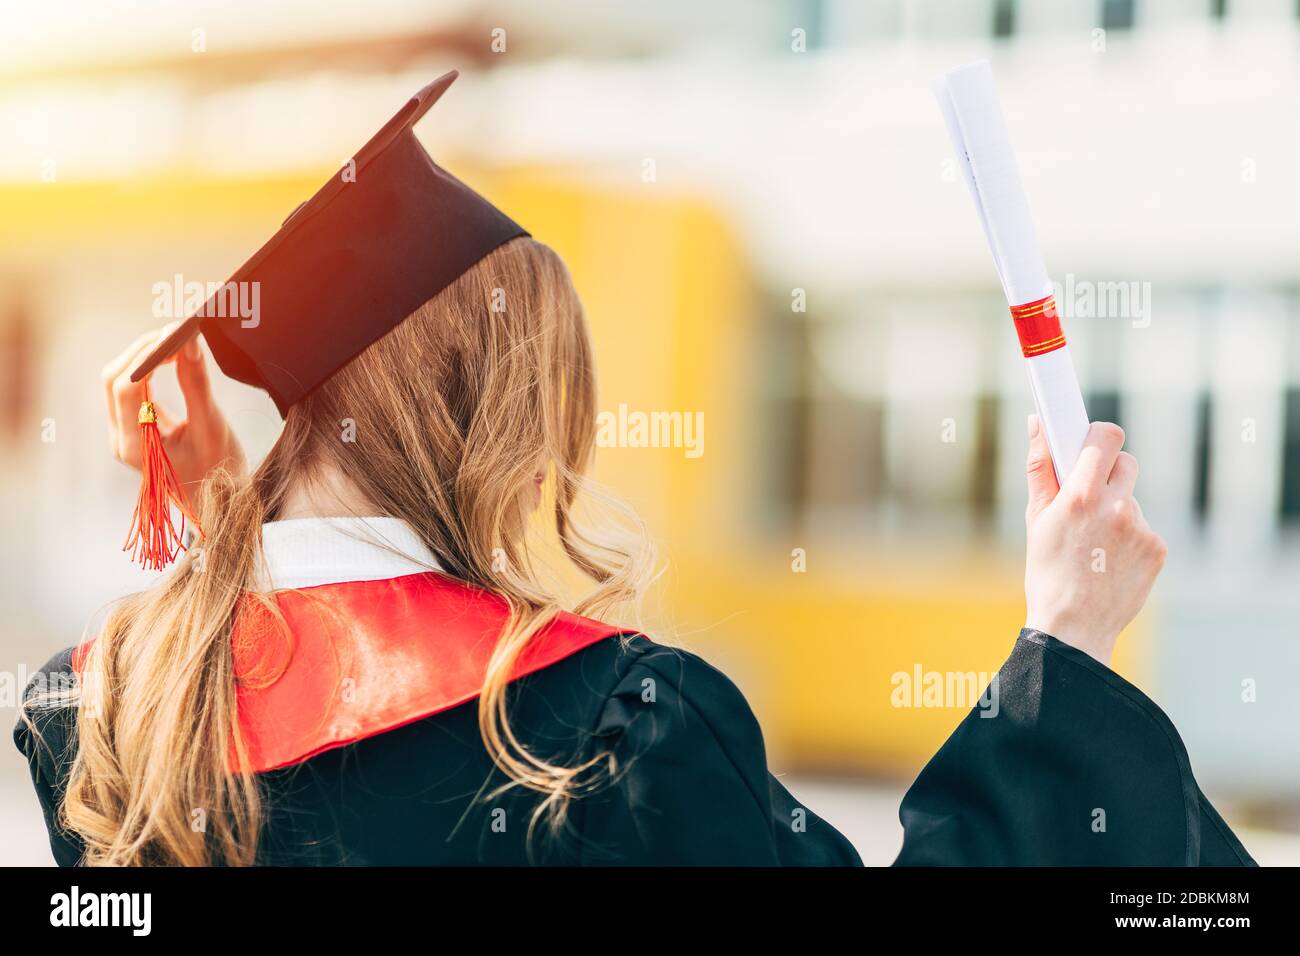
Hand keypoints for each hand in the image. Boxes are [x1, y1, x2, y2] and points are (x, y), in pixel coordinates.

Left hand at [102, 323, 245, 493]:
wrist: (221, 506)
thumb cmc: (220, 475)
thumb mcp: (212, 428)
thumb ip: (196, 383)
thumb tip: (188, 341)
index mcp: (135, 445)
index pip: (126, 387)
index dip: (148, 355)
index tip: (176, 335)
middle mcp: (122, 438)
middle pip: (114, 380)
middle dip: (142, 350)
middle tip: (175, 333)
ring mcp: (125, 434)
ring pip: (119, 382)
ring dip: (144, 357)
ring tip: (175, 343)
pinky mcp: (135, 429)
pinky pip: (132, 390)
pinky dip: (148, 370)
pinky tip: (171, 359)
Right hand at [1023, 415, 1166, 665]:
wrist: (1074, 628)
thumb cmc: (1046, 572)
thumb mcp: (1036, 518)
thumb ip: (1039, 466)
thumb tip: (1038, 422)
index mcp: (1081, 496)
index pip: (1107, 438)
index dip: (1099, 436)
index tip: (1090, 442)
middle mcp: (1117, 508)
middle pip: (1125, 463)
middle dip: (1108, 473)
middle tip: (1088, 497)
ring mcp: (1141, 529)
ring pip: (1132, 499)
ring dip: (1116, 510)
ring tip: (1094, 545)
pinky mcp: (1158, 548)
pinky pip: (1144, 527)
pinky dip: (1129, 538)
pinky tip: (1110, 561)